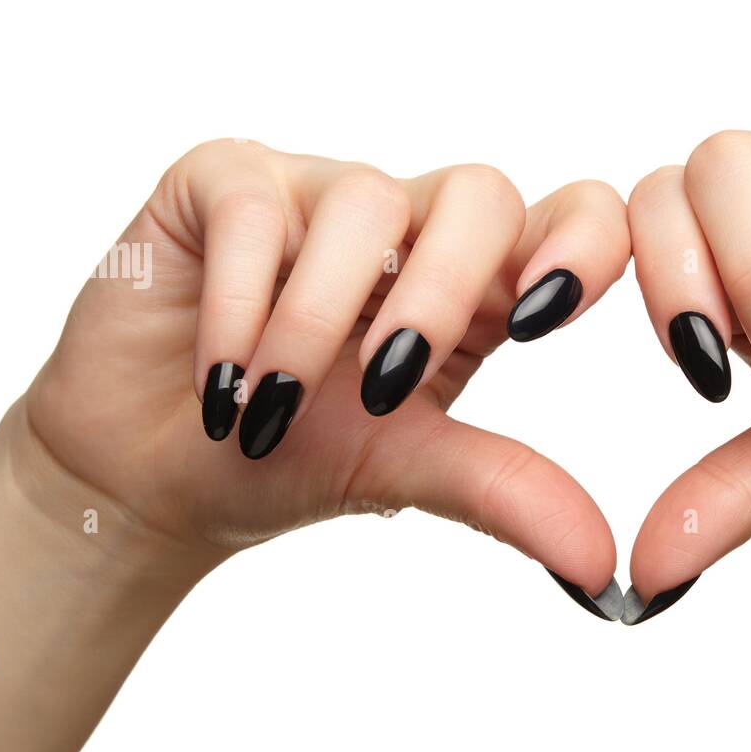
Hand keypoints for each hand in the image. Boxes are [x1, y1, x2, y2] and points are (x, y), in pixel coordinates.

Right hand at [24, 139, 629, 612]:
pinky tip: (218, 382)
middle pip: (479, 194)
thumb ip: (504, 493)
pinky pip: (254, 209)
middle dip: (440, 295)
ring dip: (315, 324)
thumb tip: (599, 569)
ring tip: (268, 411)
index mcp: (476, 285)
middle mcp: (409, 226)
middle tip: (384, 390)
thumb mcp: (404, 469)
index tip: (543, 322)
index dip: (584, 243)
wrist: (152, 473)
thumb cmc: (287, 458)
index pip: (571, 216)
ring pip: (364, 201)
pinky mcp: (224, 182)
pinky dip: (238, 305)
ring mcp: (318, 194)